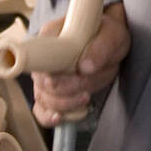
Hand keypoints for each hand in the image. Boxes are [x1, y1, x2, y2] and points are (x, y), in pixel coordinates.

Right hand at [31, 2, 129, 127]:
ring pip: (44, 99)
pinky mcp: (52, 91)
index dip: (52, 75)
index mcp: (51, 36)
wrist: (108, 39)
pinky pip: (42, 109)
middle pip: (43, 84)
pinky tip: (62, 118)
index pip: (38, 58)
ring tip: (85, 99)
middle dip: (68, 91)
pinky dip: (50, 117)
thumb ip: (100, 47)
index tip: (67, 79)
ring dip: (65, 105)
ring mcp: (45, 76)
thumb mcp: (112, 34)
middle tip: (87, 91)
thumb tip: (85, 67)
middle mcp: (43, 57)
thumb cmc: (107, 32)